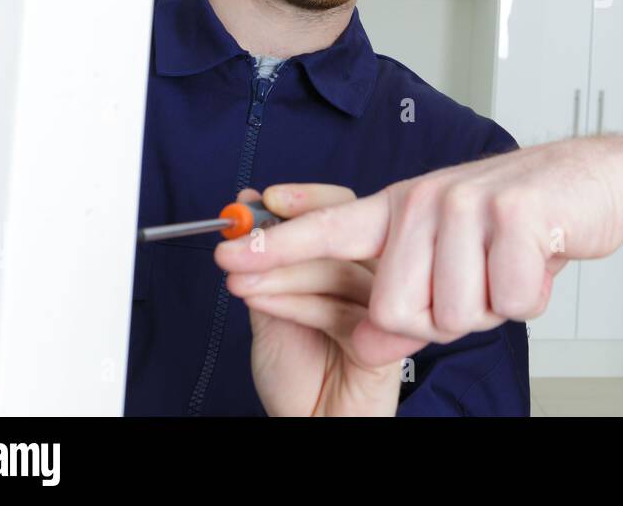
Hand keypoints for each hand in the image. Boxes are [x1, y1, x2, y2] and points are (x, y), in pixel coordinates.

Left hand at [216, 134, 622, 368]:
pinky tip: (537, 259)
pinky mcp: (516, 214)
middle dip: (444, 319)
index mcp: (403, 207)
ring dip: (493, 306)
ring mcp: (469, 204)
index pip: (328, 230)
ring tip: (509, 265)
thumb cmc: (517, 221)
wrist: (589, 181)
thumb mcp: (449, 258)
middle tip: (477, 282)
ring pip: (457, 314)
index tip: (225, 256)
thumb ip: (400, 298)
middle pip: (399, 311)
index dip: (275, 249)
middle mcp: (428, 201)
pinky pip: (511, 301)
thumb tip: (364, 340)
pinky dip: (531, 295)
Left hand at [221, 184, 415, 415]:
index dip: (305, 198)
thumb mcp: (268, 305)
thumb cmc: (297, 372)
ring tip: (239, 282)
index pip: (341, 208)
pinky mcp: (383, 339)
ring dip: (279, 272)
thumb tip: (244, 205)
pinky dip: (293, 304)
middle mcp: (372, 277)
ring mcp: (381, 306)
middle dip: (288, 231)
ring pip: (336, 270)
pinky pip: (338, 310)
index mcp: (351, 259)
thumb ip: (264, 260)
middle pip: (346, 231)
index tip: (262, 198)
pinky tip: (262, 303)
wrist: (310, 424)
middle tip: (241, 240)